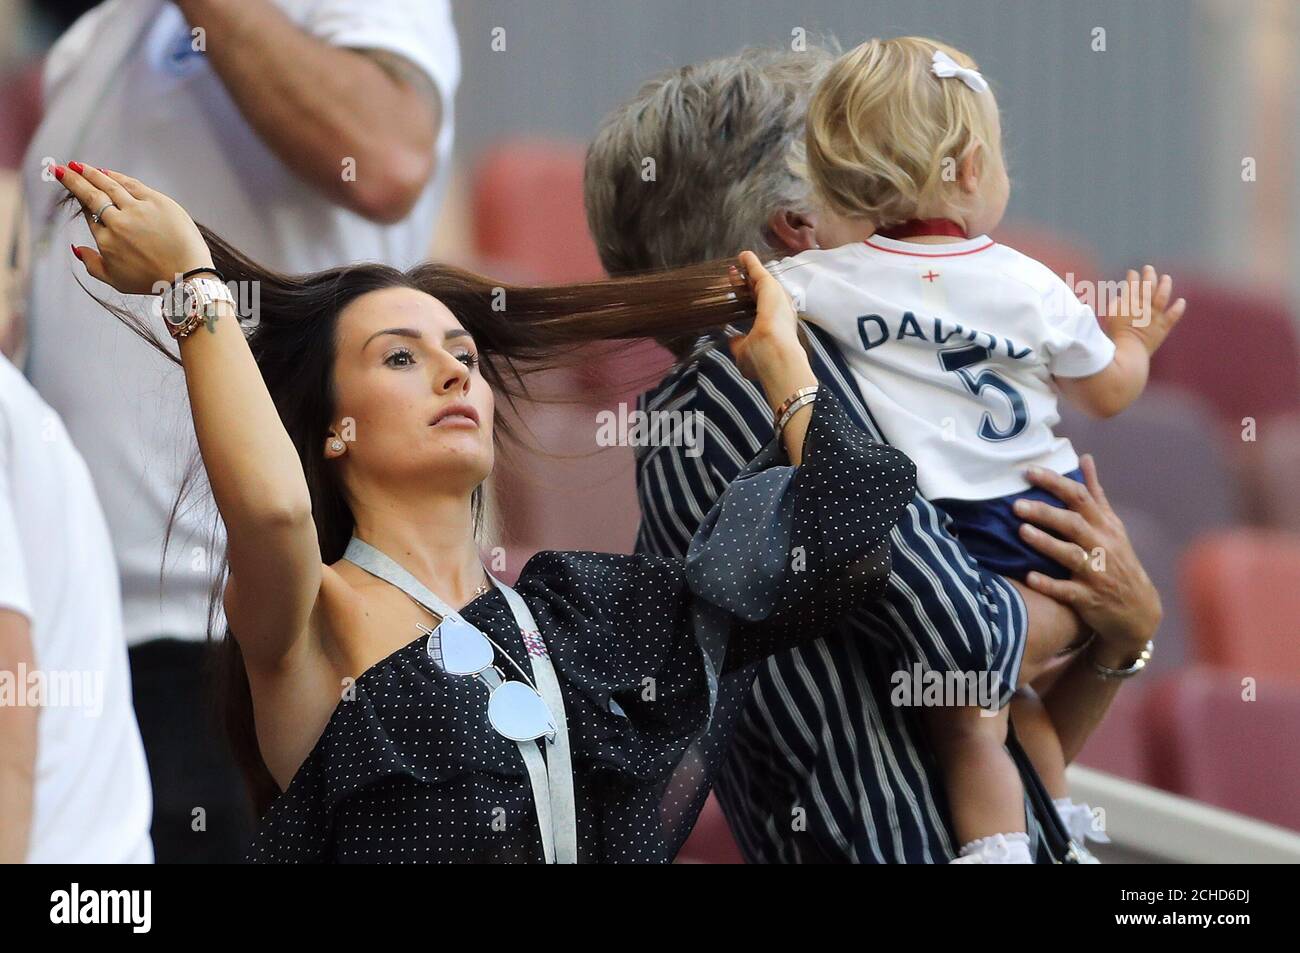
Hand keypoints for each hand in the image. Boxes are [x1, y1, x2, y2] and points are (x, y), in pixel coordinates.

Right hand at [53, 162, 213, 294]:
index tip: (76, 193)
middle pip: (92, 196)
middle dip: (74, 180)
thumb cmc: (154, 281)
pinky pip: (132, 184)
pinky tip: (106, 171)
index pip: (89, 216)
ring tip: (78, 165)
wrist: (188, 275)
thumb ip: (92, 265)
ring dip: (91, 173)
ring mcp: (138, 211)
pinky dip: (117, 176)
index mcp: (107, 241)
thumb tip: (76, 248)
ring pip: (109, 185)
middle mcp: (119, 223)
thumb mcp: (116, 281)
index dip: (82, 202)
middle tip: (61, 168)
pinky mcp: (158, 202)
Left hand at [726, 250, 808, 388]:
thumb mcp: (746, 353)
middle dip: (748, 282)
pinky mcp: (771, 288)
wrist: (774, 356)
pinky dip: (751, 263)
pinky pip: (759, 272)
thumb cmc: (763, 360)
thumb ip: (740, 344)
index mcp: (775, 325)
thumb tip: (733, 339)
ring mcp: (776, 298)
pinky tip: (743, 255)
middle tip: (733, 273)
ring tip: (740, 260)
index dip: (747, 298)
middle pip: (760, 292)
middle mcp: (779, 310)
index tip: (735, 292)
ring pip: (761, 280)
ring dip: (751, 270)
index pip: (758, 308)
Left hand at [1013, 454, 1160, 661]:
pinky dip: (1049, 584)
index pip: (1080, 497)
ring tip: (1022, 531)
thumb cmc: (1118, 560)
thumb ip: (1095, 493)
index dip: (1054, 482)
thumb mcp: (1112, 526)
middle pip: (1074, 524)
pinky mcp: (1089, 599)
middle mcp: (1102, 546)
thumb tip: (1085, 458)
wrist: (1138, 610)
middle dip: (1046, 512)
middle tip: (1016, 504)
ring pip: (1070, 555)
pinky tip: (1029, 577)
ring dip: (1046, 543)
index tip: (1029, 471)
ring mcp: (1096, 573)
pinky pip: (1067, 591)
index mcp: (1105, 526)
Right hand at [1107, 264, 1185, 356]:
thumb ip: (1115, 305)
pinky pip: (1173, 315)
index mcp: (1128, 303)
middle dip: (1149, 275)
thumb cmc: (1114, 337)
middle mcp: (1144, 306)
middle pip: (1148, 286)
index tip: (1132, 272)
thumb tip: (1121, 297)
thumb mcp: (1109, 317)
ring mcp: (1155, 316)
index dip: (1132, 277)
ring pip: (1162, 295)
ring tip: (1166, 277)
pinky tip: (1181, 301)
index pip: (1131, 285)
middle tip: (1149, 268)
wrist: (1129, 352)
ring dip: (1165, 285)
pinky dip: (1178, 307)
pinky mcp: (1163, 327)